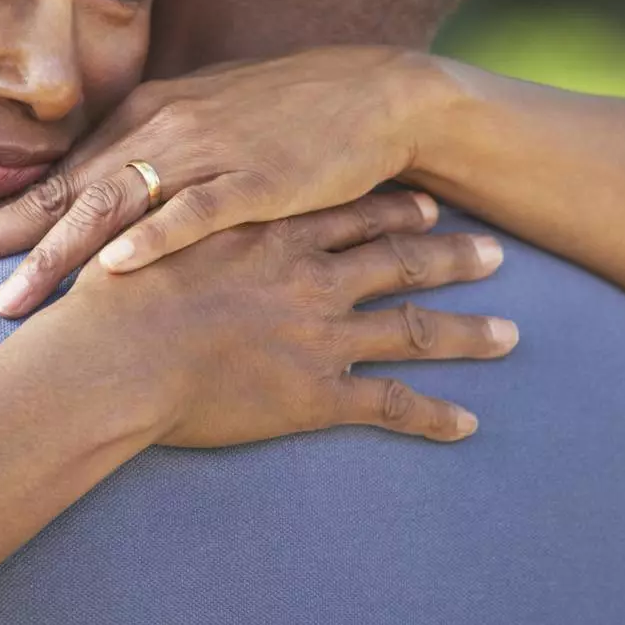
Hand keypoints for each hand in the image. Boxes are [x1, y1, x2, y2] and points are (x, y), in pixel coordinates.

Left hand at [0, 47, 456, 315]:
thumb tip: (104, 203)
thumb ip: (152, 157)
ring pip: (114, 205)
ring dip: (57, 254)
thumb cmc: (286, 118)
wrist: (373, 95)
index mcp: (144, 119)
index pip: (57, 173)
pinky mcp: (255, 180)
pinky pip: (194, 211)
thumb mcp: (206, 127)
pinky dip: (153, 239)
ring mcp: (206, 153)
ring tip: (6, 299)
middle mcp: (161, 130)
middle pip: (62, 189)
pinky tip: (115, 269)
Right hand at [49, 193, 513, 445]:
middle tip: (495, 254)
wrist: (113, 355)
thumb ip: (175, 213)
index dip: (393, 209)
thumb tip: (162, 200)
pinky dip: (434, 416)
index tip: (428, 205)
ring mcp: (320, 335)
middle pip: (398, 261)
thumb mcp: (145, 228)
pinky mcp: (316, 395)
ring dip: (466, 333)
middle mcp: (310, 279)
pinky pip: (390, 405)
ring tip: (511, 334)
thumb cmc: (116, 293)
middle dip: (452, 258)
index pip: (349, 214)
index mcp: (274, 236)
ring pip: (412, 328)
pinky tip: (468, 424)